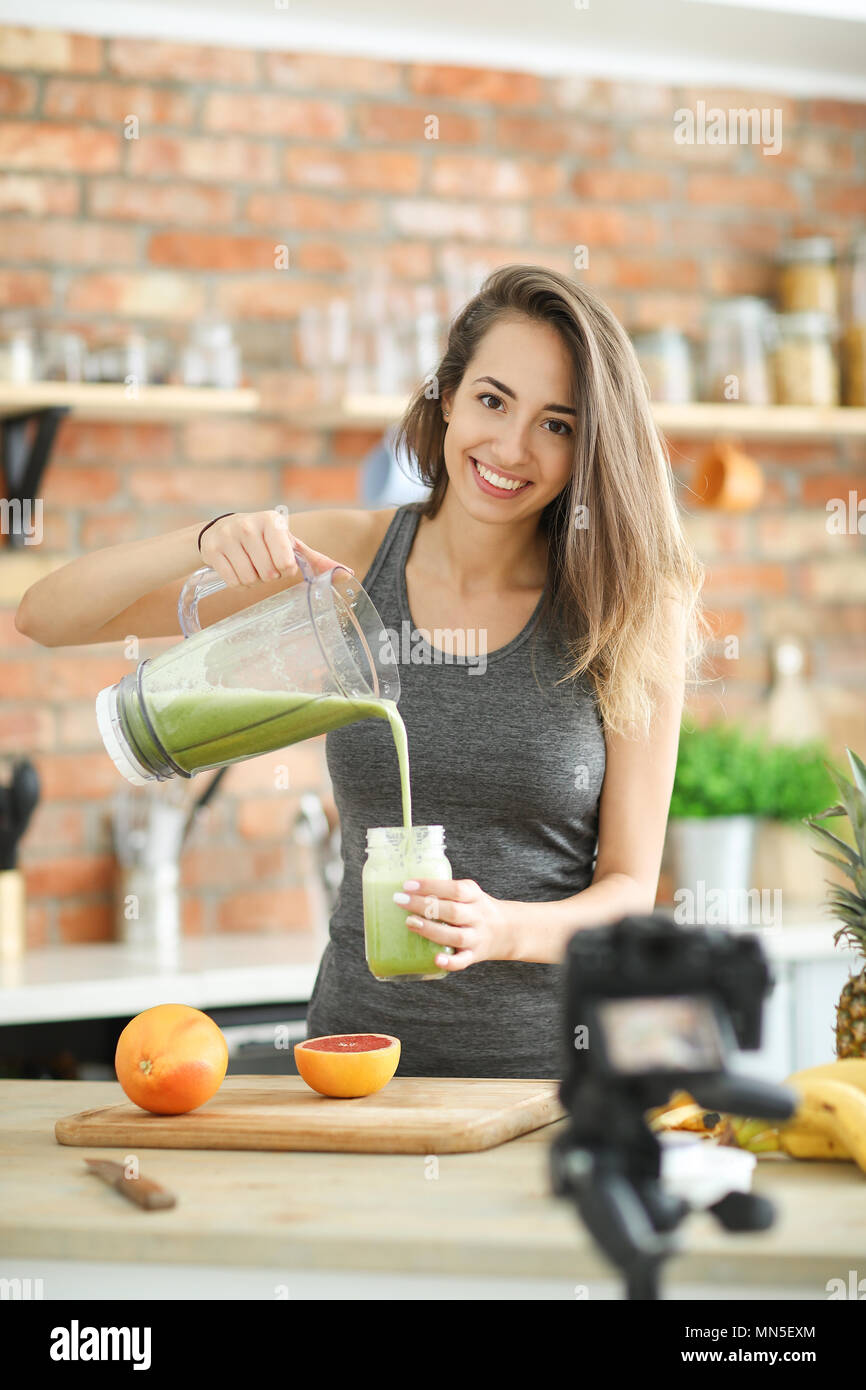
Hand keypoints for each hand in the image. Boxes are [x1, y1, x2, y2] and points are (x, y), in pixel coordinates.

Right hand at [200, 509, 350, 587]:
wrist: (220, 529)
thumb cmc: (264, 539)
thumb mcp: (289, 544)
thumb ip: (317, 560)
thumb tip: (347, 575)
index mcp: (272, 521)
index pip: (286, 561)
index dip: (286, 569)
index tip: (282, 564)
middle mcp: (248, 525)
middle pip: (267, 574)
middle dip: (268, 575)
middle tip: (263, 564)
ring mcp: (227, 537)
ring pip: (249, 579)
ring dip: (253, 580)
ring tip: (250, 565)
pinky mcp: (212, 550)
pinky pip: (233, 582)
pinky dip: (238, 583)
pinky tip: (237, 568)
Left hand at [393, 877, 512, 971]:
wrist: (509, 930)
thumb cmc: (477, 909)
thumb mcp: (470, 893)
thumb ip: (446, 891)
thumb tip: (408, 887)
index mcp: (475, 896)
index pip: (455, 889)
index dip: (431, 886)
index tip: (407, 884)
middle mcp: (478, 916)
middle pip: (453, 911)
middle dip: (424, 906)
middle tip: (400, 901)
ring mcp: (477, 937)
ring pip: (456, 936)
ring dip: (431, 930)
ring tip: (409, 922)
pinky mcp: (474, 955)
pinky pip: (463, 961)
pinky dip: (450, 962)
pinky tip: (436, 959)